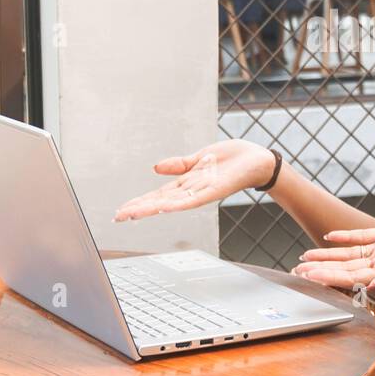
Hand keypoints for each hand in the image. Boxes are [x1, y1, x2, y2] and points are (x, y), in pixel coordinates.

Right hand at [113, 139, 275, 221]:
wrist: (257, 159)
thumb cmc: (231, 159)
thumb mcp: (199, 158)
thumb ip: (178, 164)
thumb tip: (155, 168)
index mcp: (186, 183)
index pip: (157, 195)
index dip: (139, 202)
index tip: (120, 210)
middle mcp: (191, 191)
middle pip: (159, 202)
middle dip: (138, 209)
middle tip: (117, 217)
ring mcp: (202, 192)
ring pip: (172, 203)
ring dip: (151, 209)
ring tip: (132, 213)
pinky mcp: (214, 190)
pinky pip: (193, 199)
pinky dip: (178, 204)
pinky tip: (163, 207)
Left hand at [290, 207, 374, 302]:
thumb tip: (374, 287)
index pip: (351, 277)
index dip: (329, 277)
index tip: (310, 277)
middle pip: (344, 267)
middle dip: (320, 268)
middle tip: (297, 270)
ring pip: (348, 254)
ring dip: (327, 255)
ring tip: (306, 256)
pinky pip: (361, 237)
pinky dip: (345, 237)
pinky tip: (329, 236)